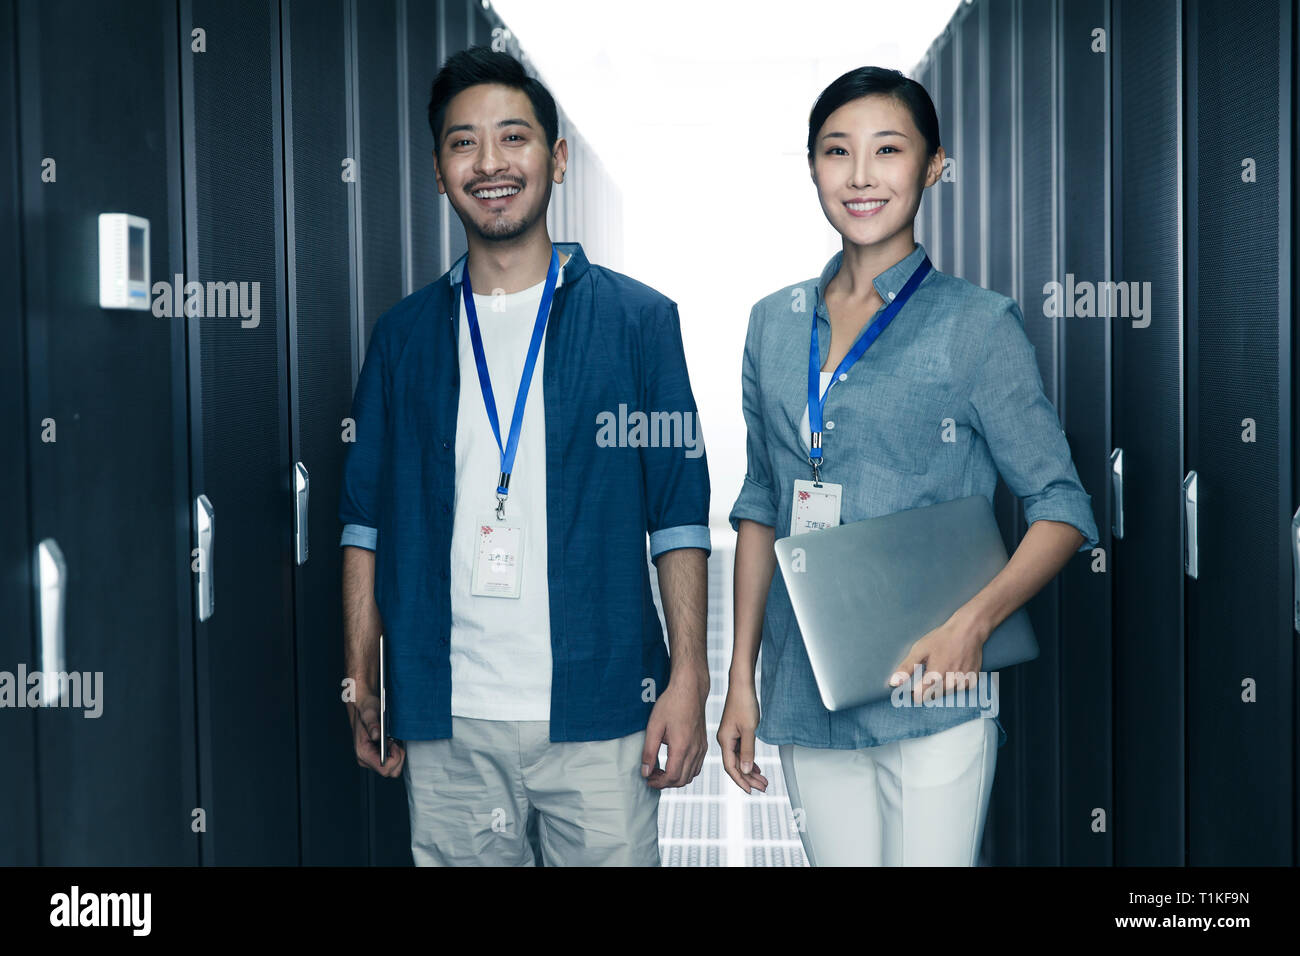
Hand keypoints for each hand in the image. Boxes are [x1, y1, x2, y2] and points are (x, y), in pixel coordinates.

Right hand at [349, 690, 404, 777]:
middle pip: (390, 771)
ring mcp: (371, 759)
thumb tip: (376, 735)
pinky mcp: (376, 756)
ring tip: (391, 740)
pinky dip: (395, 753)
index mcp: (363, 753)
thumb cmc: (366, 709)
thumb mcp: (370, 713)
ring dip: (397, 755)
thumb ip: (373, 724)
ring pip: (392, 768)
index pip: (384, 769)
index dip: (394, 758)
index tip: (392, 742)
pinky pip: (391, 762)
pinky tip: (391, 741)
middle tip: (393, 741)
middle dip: (398, 758)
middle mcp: (366, 759)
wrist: (363, 705)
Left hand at [640, 670, 707, 789]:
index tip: (647, 779)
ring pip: (691, 775)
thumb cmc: (671, 704)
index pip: (672, 777)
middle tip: (651, 775)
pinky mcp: (703, 744)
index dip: (658, 783)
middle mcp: (695, 750)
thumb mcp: (654, 726)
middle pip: (682, 780)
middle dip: (665, 783)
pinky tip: (674, 762)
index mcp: (682, 747)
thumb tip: (645, 772)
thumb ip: (649, 752)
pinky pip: (696, 766)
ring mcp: (701, 748)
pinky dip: (685, 771)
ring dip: (676, 778)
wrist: (690, 690)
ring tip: (661, 770)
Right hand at [717, 682, 767, 793]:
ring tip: (763, 780)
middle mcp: (726, 740)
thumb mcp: (750, 729)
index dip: (741, 781)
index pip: (731, 767)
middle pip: (736, 766)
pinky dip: (750, 760)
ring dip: (751, 771)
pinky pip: (742, 751)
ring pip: (740, 759)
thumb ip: (748, 751)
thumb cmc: (744, 703)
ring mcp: (730, 736)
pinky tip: (757, 767)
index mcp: (725, 740)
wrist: (742, 685)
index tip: (750, 791)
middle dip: (749, 778)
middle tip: (763, 787)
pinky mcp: (736, 732)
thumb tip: (747, 770)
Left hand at [889, 606, 989, 704]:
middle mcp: (950, 683)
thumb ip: (906, 668)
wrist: (968, 631)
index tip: (913, 686)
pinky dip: (954, 683)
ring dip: (940, 686)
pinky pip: (958, 689)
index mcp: (935, 676)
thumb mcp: (920, 649)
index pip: (920, 697)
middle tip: (929, 671)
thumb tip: (893, 683)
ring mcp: (962, 683)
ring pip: (945, 693)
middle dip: (927, 688)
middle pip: (932, 696)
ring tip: (942, 666)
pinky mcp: (971, 681)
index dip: (914, 692)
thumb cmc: (942, 638)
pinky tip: (953, 669)